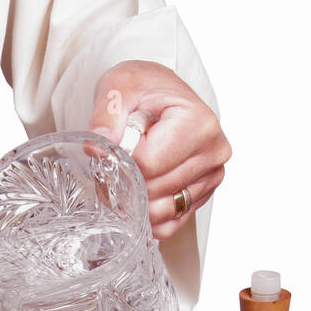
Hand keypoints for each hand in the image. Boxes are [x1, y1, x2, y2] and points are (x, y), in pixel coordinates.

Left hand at [90, 60, 231, 240]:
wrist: (159, 94)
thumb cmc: (144, 88)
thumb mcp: (120, 86)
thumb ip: (107, 113)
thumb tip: (98, 144)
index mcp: (199, 123)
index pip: (149, 164)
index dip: (122, 162)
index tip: (112, 149)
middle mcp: (213, 152)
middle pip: (156, 190)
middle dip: (126, 183)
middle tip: (112, 164)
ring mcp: (211, 176)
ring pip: (162, 211)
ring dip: (135, 202)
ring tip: (125, 176)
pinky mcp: (203, 195)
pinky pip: (171, 224)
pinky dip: (148, 217)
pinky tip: (139, 194)